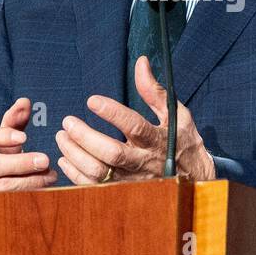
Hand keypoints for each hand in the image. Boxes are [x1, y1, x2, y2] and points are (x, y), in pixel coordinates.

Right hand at [0, 97, 57, 192]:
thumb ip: (14, 121)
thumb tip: (24, 101)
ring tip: (51, 175)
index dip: (0, 136)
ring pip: (2, 187)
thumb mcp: (5, 140)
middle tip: (45, 159)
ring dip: (30, 181)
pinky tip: (46, 188)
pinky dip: (30, 194)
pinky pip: (10, 202)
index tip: (24, 136)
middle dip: (19, 163)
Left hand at [54, 56, 215, 183]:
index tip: (92, 100)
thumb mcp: (175, 114)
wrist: (193, 180)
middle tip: (68, 122)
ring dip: (75, 155)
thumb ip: (154, 91)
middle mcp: (144, 162)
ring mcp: (132, 180)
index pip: (135, 126)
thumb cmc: (183, 142)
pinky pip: (94, 187)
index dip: (113, 113)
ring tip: (62, 136)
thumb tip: (141, 62)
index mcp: (158, 140)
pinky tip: (65, 158)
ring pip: (98, 173)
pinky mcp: (122, 192)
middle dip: (85, 137)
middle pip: (112, 153)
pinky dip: (75, 173)